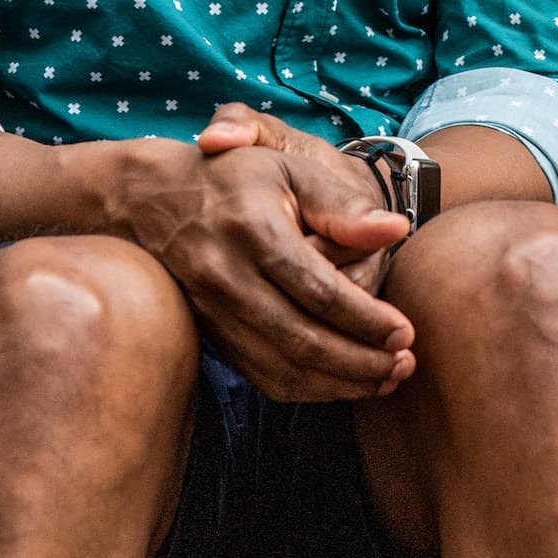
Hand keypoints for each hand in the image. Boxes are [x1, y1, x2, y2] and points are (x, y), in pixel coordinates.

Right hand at [112, 104, 415, 402]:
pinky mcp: (210, 332)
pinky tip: (342, 384)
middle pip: (301, 339)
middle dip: (359, 362)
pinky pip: (260, 373)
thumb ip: (343, 204)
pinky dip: (305, 388)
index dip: (365, 319)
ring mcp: (213, 311)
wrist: (151, 198)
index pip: (318, 291)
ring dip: (338, 384)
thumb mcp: (289, 169)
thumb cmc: (235, 177)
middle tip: (404, 365)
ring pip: (280, 367)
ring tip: (384, 380)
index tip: (406, 332)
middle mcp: (228, 277)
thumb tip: (397, 230)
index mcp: (254, 231)